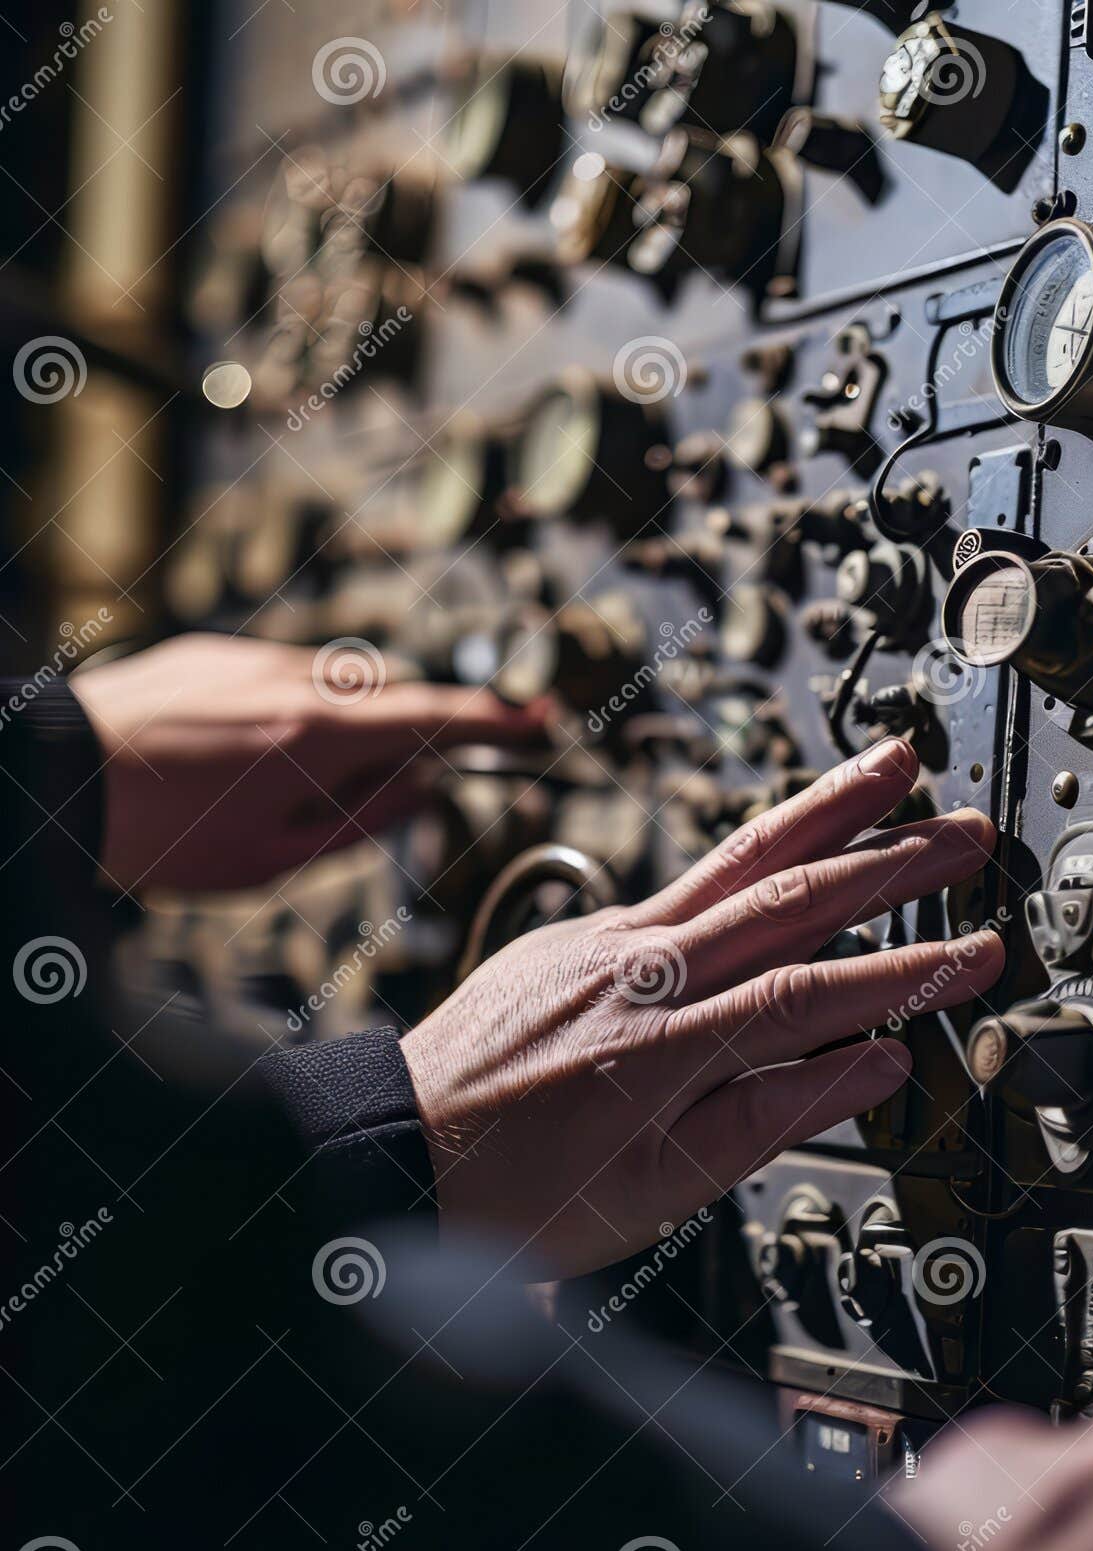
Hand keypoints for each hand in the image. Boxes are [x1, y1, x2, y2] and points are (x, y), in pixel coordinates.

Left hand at [70, 633, 545, 890]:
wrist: (55, 776)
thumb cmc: (164, 836)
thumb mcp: (278, 859)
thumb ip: (364, 819)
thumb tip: (420, 786)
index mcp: (324, 734)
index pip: (437, 717)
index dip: (496, 720)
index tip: (540, 720)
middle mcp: (299, 679)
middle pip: (385, 701)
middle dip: (389, 745)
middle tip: (349, 802)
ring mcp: (254, 658)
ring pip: (330, 688)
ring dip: (330, 731)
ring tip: (262, 788)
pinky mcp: (214, 651)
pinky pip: (278, 676)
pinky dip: (282, 713)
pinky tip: (229, 758)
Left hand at [400, 736, 1002, 1277]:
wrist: (396, 1152)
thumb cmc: (520, 1197)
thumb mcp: (657, 1191)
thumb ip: (772, 1117)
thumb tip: (874, 1064)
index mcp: (667, 1046)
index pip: (816, 992)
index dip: (910, 971)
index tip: (981, 950)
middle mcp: (642, 972)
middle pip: (790, 894)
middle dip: (891, 859)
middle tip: (968, 832)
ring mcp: (606, 939)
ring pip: (736, 858)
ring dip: (825, 809)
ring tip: (892, 764)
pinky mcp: (579, 931)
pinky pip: (684, 878)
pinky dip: (749, 849)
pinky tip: (788, 835)